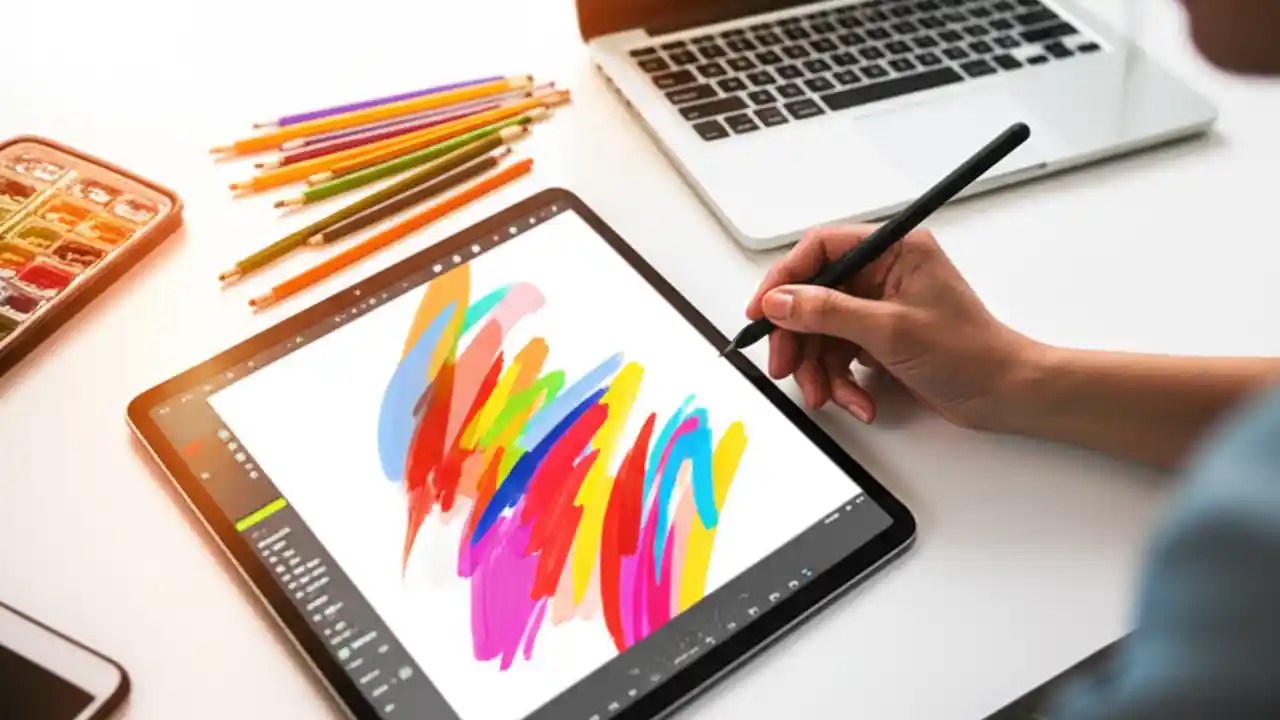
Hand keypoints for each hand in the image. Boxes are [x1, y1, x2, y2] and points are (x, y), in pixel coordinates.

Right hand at [747, 225, 1039, 427]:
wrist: (1004, 394)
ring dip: (819, 369)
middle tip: (785, 365)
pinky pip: (839, 355)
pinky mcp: (879, 338)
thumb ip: (828, 312)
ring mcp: (880, 307)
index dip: (785, 278)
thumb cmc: (970, 353)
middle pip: (814, 295)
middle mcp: (885, 273)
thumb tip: (782, 301)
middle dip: (798, 337)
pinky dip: (841, 381)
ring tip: (829, 396)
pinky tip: (859, 399)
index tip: (763, 310)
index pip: (821, 249)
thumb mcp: (890, 330)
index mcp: (894, 250)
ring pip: (822, 331)